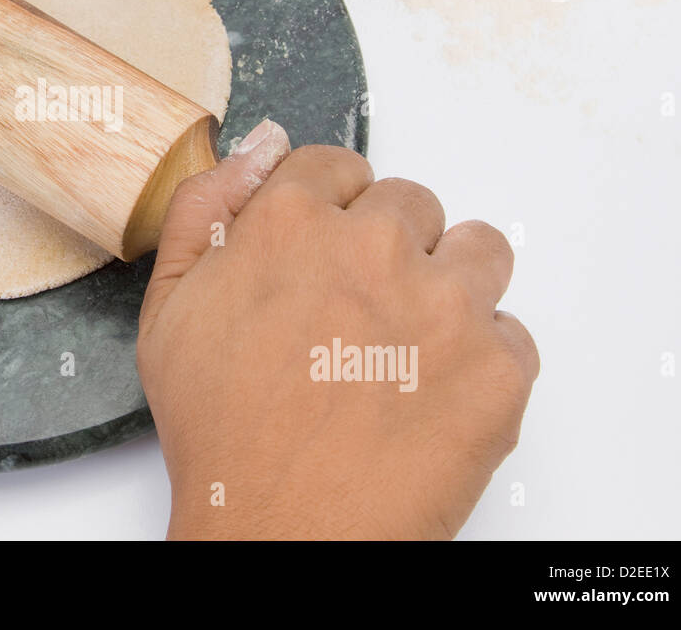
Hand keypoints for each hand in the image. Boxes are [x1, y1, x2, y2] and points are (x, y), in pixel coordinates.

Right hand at [139, 121, 538, 538]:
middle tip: (359, 316)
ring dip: (450, 285)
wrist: (281, 534)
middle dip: (387, 247)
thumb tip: (260, 146)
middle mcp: (375, 247)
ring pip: (478, 250)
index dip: (328, 213)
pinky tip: (431, 397)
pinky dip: (481, 361)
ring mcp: (446, 305)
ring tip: (411, 346)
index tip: (325, 254)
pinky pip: (512, 333)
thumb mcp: (169, 308)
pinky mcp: (499, 366)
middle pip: (409, 203)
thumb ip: (203, 210)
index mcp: (291, 223)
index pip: (337, 167)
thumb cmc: (220, 432)